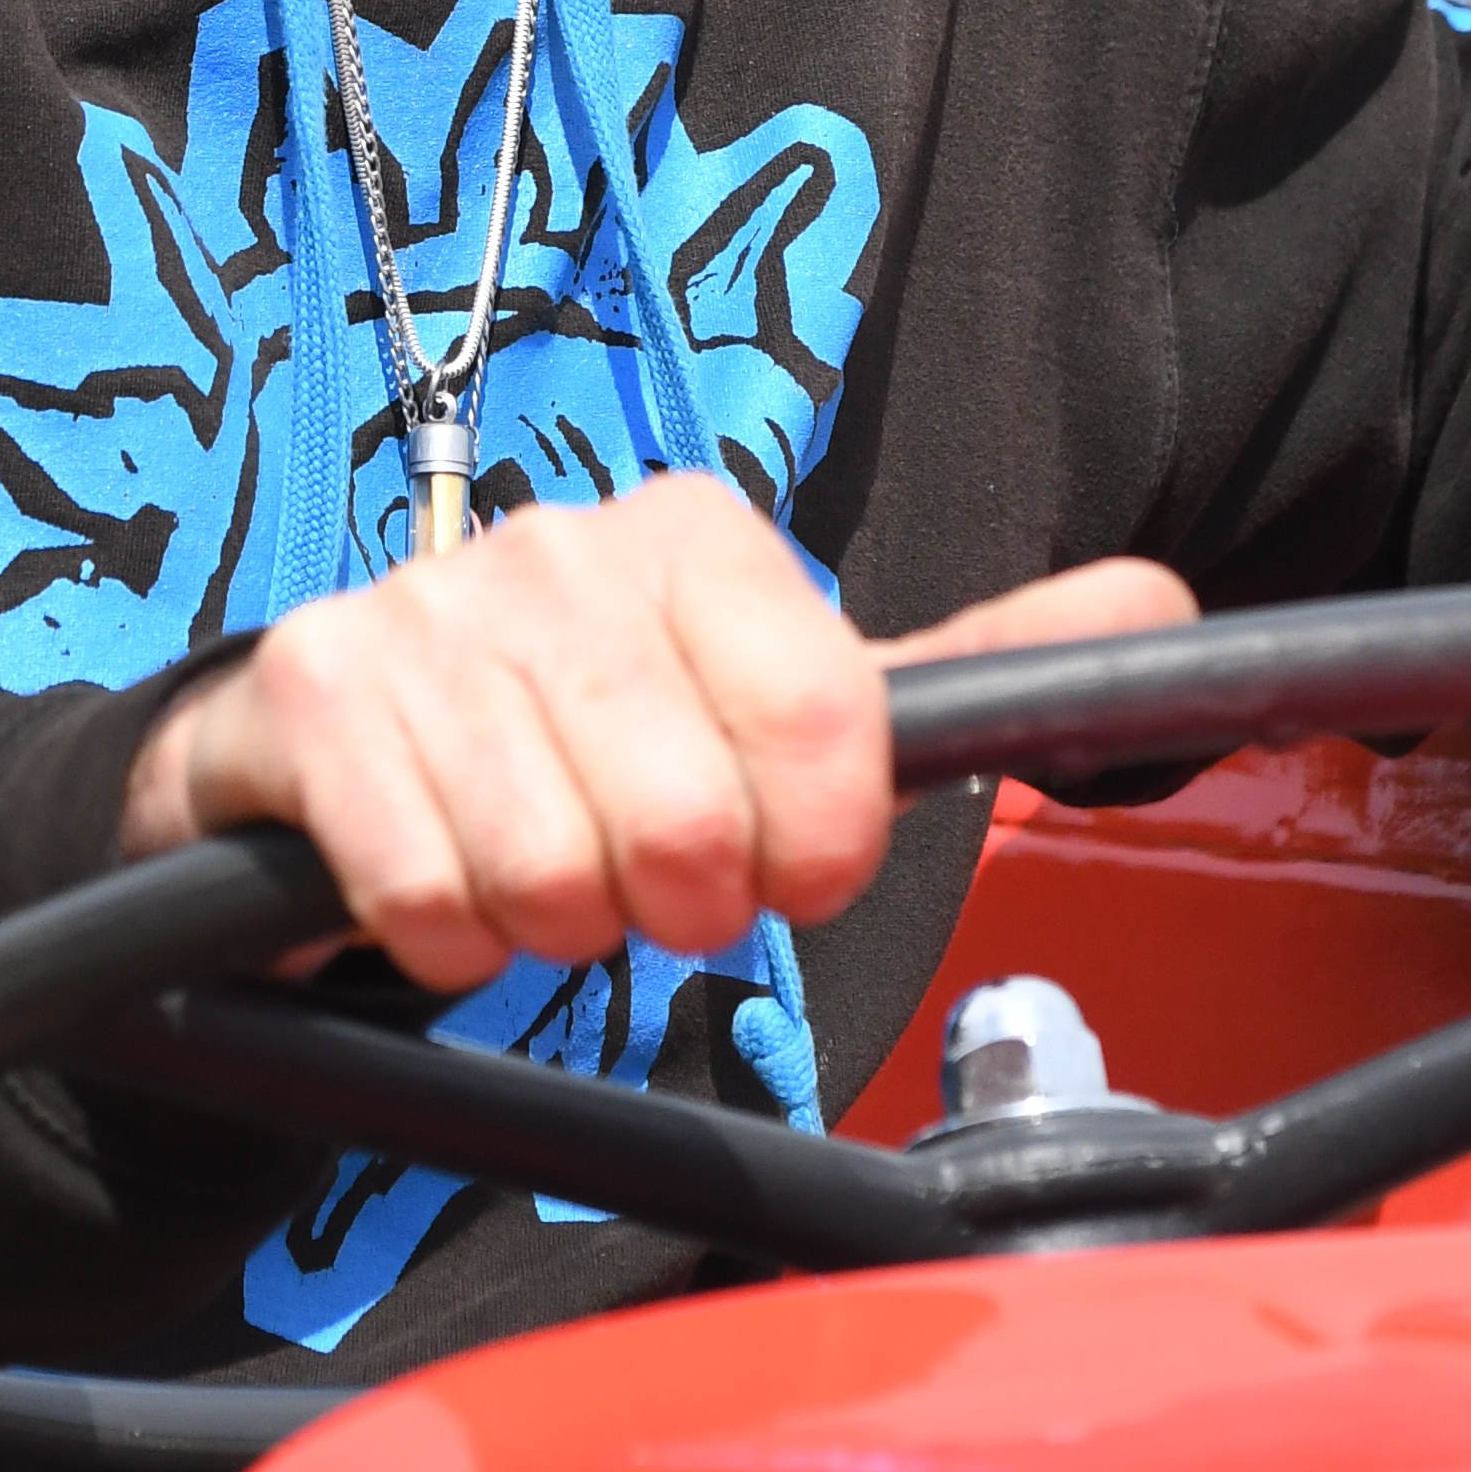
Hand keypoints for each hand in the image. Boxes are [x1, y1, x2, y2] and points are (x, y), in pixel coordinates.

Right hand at [118, 478, 1192, 995]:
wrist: (338, 754)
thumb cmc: (594, 744)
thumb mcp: (783, 706)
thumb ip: (966, 674)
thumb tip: (1163, 600)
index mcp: (693, 533)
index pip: (827, 727)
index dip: (812, 845)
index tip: (775, 859)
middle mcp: (555, 546)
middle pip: (688, 826)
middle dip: (670, 903)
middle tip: (637, 881)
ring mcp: (420, 612)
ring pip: (551, 873)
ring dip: (551, 927)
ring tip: (534, 876)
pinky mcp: (307, 693)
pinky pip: (424, 891)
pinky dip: (443, 938)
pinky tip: (441, 888)